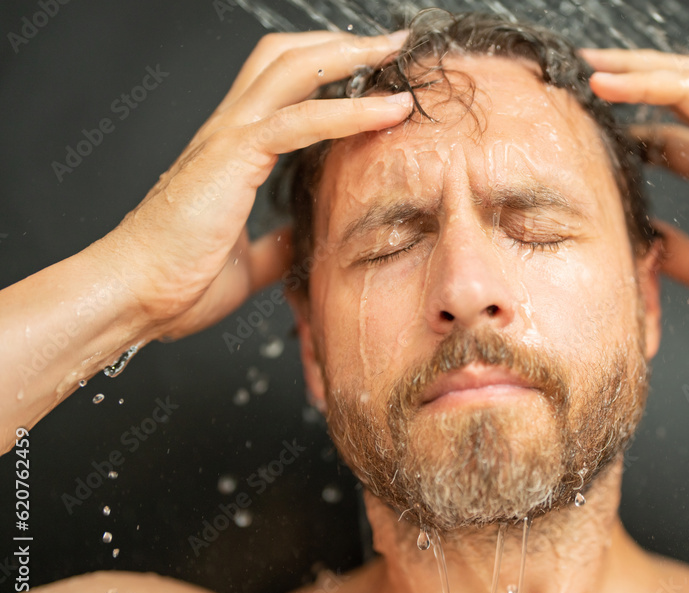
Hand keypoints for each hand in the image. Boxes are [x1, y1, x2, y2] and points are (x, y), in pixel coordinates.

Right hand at [96, 31, 412, 341]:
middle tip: (393, 44)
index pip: (282, 83)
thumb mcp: (249, 261)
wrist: (133, 297)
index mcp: (232, 149)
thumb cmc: (179, 281)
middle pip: (288, 56)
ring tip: (398, 51)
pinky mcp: (234, 155)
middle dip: (344, 43)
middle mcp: (229, 129)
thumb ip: (277, 242)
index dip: (326, 68)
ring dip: (353, 54)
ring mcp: (229, 136)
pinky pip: (303, 119)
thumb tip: (303, 239)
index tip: (375, 74)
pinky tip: (391, 110)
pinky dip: (352, 110)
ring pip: (294, 67)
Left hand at [582, 49, 688, 324]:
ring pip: (676, 80)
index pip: (664, 141)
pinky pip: (687, 90)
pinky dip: (645, 81)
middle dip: (623, 84)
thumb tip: (637, 243)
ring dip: (628, 69)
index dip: (625, 132)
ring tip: (585, 66)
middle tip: (576, 84)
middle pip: (667, 98)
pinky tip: (607, 82)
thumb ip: (671, 249)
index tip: (584, 136)